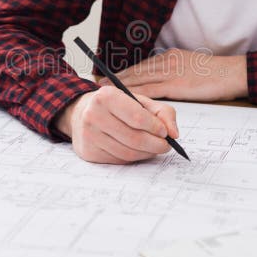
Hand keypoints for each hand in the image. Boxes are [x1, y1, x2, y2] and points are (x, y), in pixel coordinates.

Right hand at [54, 87, 178, 163]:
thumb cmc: (116, 106)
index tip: (165, 133)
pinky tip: (137, 151)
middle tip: (165, 145)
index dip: (155, 127)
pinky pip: (118, 160)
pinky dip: (133, 158)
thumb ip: (163, 113)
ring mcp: (89, 135)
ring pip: (127, 152)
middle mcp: (93, 115)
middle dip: (155, 144)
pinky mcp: (88, 152)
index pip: (137, 117)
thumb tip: (174, 134)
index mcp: (106, 96)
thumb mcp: (139, 101)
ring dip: (146, 153)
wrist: (82, 113)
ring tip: (154, 148)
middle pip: (134, 138)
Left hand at [101, 49, 247, 101]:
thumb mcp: (190, 67)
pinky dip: (136, 95)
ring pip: (139, 79)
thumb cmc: (215, 74)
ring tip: (104, 91)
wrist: (232, 73)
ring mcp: (171, 72)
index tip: (109, 76)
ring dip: (120, 86)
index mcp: (170, 56)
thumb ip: (174, 72)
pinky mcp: (176, 85)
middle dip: (116, 78)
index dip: (124, 72)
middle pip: (136, 71)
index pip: (142, 65)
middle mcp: (167, 61)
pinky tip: (125, 100)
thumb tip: (162, 84)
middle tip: (99, 84)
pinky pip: (151, 91)